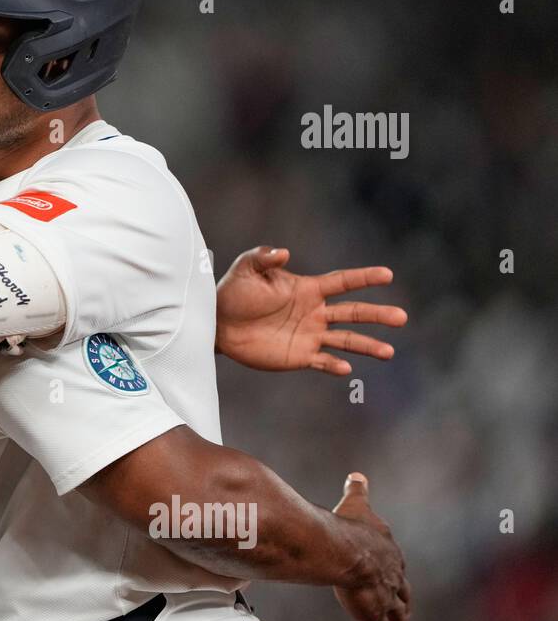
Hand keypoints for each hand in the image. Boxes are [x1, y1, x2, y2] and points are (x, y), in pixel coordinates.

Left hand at [215, 246, 407, 375]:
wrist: (218, 323)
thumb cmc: (233, 292)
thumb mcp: (247, 268)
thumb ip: (264, 257)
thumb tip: (284, 252)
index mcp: (307, 289)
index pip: (342, 282)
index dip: (364, 278)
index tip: (388, 274)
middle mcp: (314, 312)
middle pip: (353, 312)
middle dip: (377, 314)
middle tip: (402, 317)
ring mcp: (309, 335)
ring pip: (346, 340)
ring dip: (368, 345)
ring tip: (389, 352)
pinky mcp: (299, 356)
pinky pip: (323, 361)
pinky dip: (334, 365)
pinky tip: (346, 368)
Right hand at [331, 473, 410, 620]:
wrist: (344, 551)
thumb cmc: (348, 526)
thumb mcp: (356, 503)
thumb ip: (358, 490)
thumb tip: (357, 474)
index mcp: (390, 551)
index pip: (395, 564)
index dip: (393, 571)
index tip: (393, 577)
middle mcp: (393, 575)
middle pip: (403, 592)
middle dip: (403, 601)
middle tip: (404, 610)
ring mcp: (386, 595)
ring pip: (398, 614)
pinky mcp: (375, 612)